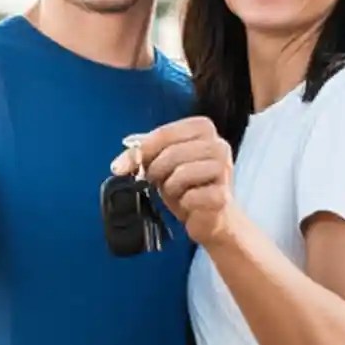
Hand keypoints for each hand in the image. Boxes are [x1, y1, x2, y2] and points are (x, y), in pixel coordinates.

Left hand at [110, 116, 235, 246]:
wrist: (211, 217)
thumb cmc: (187, 185)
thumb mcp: (161, 162)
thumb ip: (142, 152)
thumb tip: (125, 150)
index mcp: (203, 128)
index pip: (164, 133)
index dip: (141, 150)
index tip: (120, 167)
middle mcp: (219, 144)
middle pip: (172, 153)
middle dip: (156, 171)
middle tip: (156, 181)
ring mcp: (224, 169)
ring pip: (182, 174)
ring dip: (170, 187)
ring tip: (177, 191)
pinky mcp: (223, 195)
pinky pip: (191, 196)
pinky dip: (183, 203)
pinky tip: (190, 203)